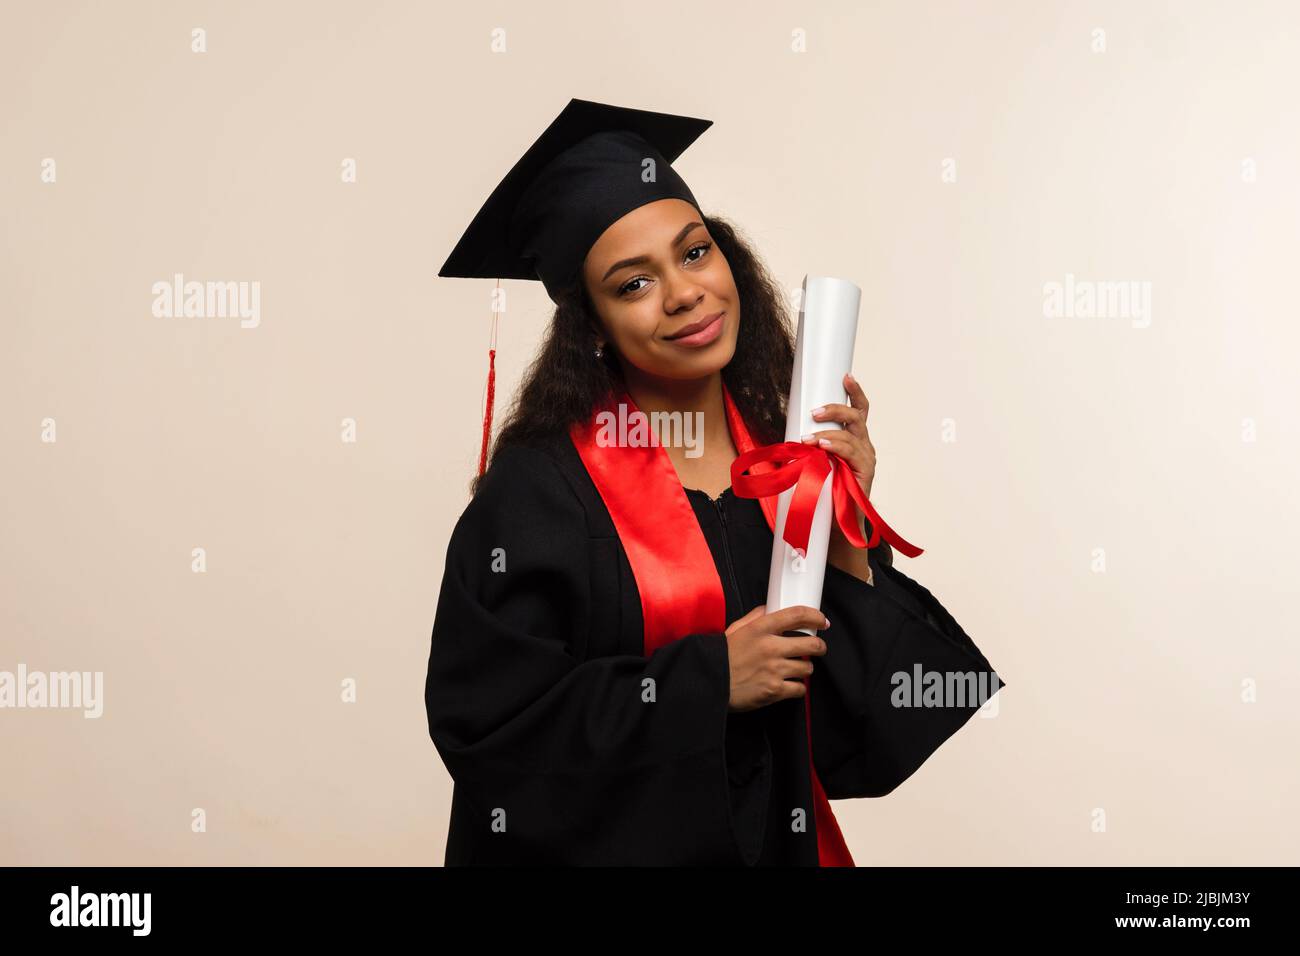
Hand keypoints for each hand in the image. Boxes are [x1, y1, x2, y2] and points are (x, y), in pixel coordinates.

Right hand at [723, 604, 828, 711]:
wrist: (709, 682)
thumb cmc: (721, 656)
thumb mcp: (735, 629)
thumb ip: (755, 616)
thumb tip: (771, 608)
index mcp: (760, 628)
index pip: (797, 615)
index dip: (816, 616)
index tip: (822, 621)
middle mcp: (770, 647)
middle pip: (812, 644)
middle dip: (819, 647)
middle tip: (817, 649)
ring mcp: (774, 670)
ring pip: (808, 668)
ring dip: (805, 668)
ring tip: (796, 668)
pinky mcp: (774, 691)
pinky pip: (800, 689)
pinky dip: (797, 687)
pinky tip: (790, 684)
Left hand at [800, 372, 874, 501]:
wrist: (836, 522)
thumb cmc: (825, 490)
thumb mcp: (816, 462)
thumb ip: (811, 447)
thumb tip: (792, 434)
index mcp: (854, 439)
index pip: (858, 411)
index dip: (854, 392)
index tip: (846, 376)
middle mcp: (863, 446)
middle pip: (856, 416)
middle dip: (836, 409)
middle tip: (815, 411)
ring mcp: (866, 458)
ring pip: (851, 435)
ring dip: (827, 433)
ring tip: (809, 439)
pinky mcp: (865, 472)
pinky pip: (852, 453)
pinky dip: (837, 447)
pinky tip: (824, 447)